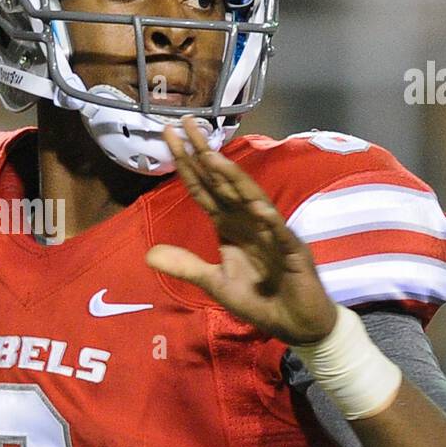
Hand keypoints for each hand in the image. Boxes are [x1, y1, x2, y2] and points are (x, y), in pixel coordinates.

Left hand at [145, 116, 338, 345]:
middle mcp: (249, 221)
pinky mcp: (292, 253)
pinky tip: (257, 207)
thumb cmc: (260, 299)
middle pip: (223, 183)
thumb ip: (186, 266)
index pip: (203, 189)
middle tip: (186, 123)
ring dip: (233, 178)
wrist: (296, 323)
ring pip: (250, 199)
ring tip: (213, 156)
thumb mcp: (215, 283)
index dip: (187, 165)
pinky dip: (269, 220)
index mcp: (230, 226)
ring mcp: (272, 233)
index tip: (170, 137)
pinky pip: (280, 234)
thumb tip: (149, 255)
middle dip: (205, 154)